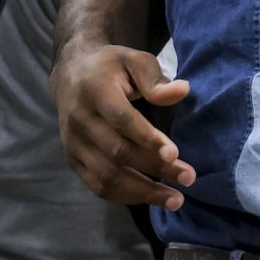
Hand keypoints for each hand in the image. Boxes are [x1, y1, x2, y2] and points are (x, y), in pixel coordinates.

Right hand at [50, 41, 195, 209]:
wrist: (70, 75)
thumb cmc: (111, 67)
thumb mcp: (134, 59)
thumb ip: (155, 78)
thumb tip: (182, 91)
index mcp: (95, 92)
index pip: (122, 120)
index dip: (148, 139)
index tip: (174, 154)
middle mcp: (79, 121)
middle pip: (118, 153)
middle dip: (155, 169)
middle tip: (189, 178)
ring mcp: (73, 144)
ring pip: (107, 177)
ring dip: (143, 192)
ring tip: (175, 200)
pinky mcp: (72, 160)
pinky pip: (97, 185)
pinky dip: (125, 195)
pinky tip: (151, 197)